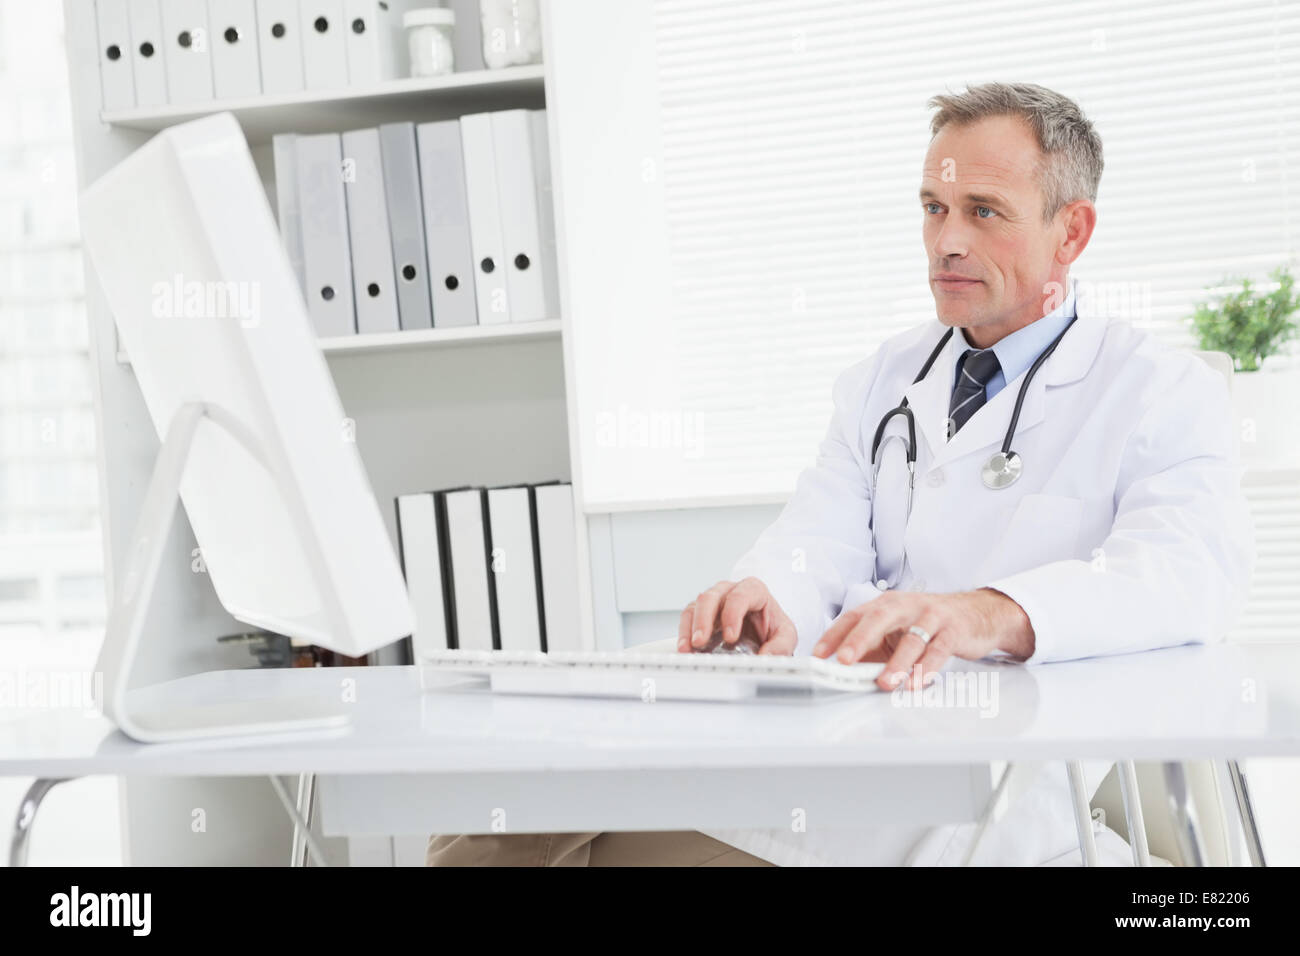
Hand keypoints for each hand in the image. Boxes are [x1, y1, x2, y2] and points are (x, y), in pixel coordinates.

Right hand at [677, 578, 796, 655]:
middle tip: (701, 641)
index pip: (740, 596)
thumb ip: (780, 646)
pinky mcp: (701, 613)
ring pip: (696, 605)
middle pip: (711, 597)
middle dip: (704, 620)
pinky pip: (687, 618)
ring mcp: (714, 601)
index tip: (730, 636)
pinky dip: (684, 633)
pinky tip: (685, 648)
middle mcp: (730, 591)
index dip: (732, 615)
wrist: (763, 630)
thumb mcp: (785, 635)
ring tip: (688, 648)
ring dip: (690, 628)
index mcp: (753, 590)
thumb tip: (766, 657)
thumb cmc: (772, 626)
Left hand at [812, 587, 1034, 690]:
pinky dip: (927, 668)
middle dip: (859, 640)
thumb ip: (875, 648)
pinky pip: (938, 650)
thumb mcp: (897, 630)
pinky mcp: (953, 631)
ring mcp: (932, 616)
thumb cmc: (930, 622)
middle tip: (844, 661)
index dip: (835, 634)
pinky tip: (917, 682)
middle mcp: (907, 605)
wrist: (977, 613)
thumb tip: (847, 673)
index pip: (854, 616)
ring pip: (912, 639)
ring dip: (897, 663)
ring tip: (885, 682)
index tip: (819, 654)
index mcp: (887, 604)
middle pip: (878, 618)